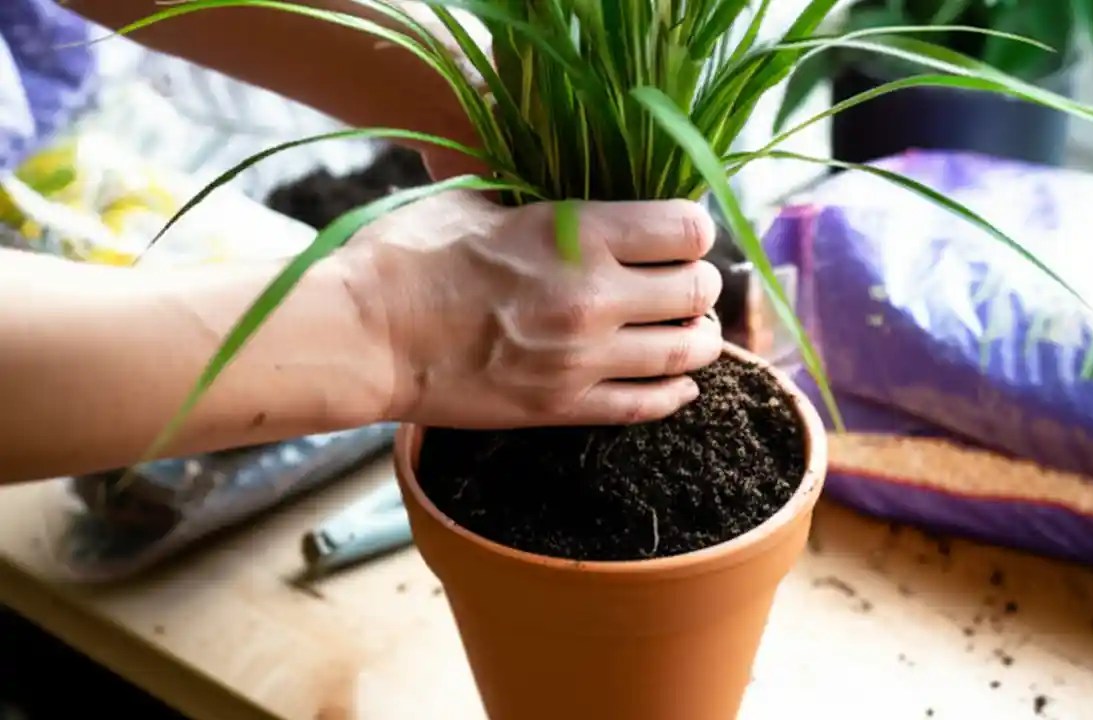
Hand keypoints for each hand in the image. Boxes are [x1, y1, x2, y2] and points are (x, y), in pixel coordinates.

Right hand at [341, 191, 723, 428]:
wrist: (362, 337)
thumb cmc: (408, 257)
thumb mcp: (480, 202)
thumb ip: (547, 207)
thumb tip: (588, 206)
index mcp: (577, 234)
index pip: (687, 229)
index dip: (695, 229)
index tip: (683, 234)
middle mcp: (593, 297)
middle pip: (698, 293)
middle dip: (701, 285)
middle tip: (687, 284)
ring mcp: (582, 359)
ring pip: (685, 353)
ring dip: (698, 340)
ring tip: (689, 332)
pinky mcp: (562, 406)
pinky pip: (646, 405)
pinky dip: (674, 393)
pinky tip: (677, 383)